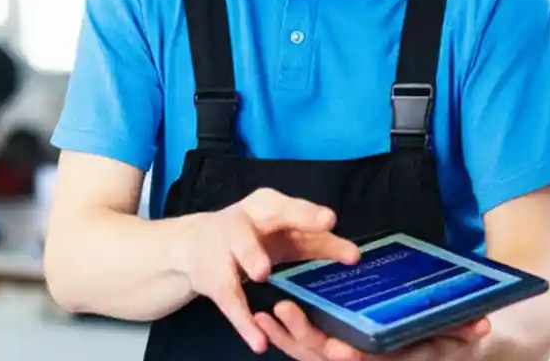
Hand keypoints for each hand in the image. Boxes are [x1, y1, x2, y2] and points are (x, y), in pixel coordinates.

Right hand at [171, 189, 361, 354]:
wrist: (194, 244)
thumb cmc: (254, 237)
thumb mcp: (283, 234)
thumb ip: (317, 243)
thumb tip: (356, 256)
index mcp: (268, 207)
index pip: (293, 208)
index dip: (310, 214)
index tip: (331, 220)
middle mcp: (247, 220)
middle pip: (272, 216)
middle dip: (294, 220)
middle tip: (320, 225)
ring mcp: (226, 247)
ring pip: (241, 250)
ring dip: (252, 258)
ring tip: (263, 273)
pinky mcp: (214, 279)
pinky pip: (230, 300)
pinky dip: (244, 323)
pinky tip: (259, 342)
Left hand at [253, 301, 490, 359]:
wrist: (433, 341)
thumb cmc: (440, 337)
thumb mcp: (453, 336)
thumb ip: (460, 330)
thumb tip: (480, 324)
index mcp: (385, 360)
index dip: (352, 359)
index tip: (338, 350)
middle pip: (324, 356)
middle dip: (302, 336)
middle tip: (283, 309)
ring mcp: (338, 356)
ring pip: (305, 352)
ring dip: (282, 334)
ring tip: (263, 310)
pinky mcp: (324, 347)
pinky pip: (298, 345)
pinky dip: (279, 333)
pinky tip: (262, 315)